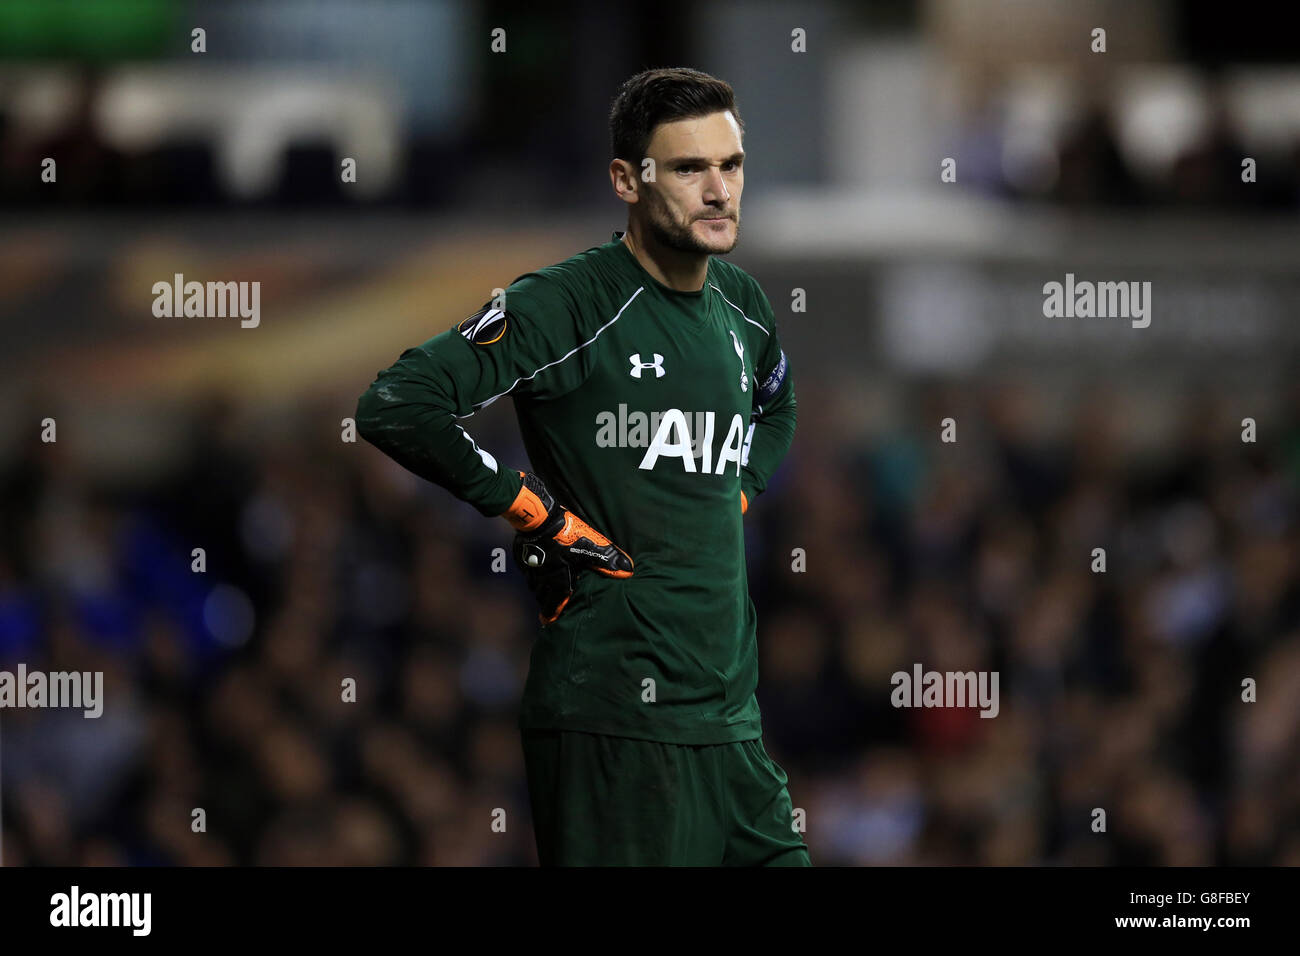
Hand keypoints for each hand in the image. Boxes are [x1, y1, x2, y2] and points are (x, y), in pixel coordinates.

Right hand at [503, 472, 632, 622]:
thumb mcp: (591, 547)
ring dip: (540, 589)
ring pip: (534, 585)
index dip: (553, 614)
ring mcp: (530, 568)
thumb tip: (629, 571)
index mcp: (559, 580)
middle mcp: (542, 579)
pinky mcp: (522, 556)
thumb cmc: (565, 535)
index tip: (549, 623)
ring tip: (544, 592)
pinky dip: (533, 574)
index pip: (555, 604)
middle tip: (548, 611)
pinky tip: (537, 569)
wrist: (538, 517)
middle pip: (542, 597)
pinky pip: (528, 571)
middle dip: (546, 603)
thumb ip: (608, 561)